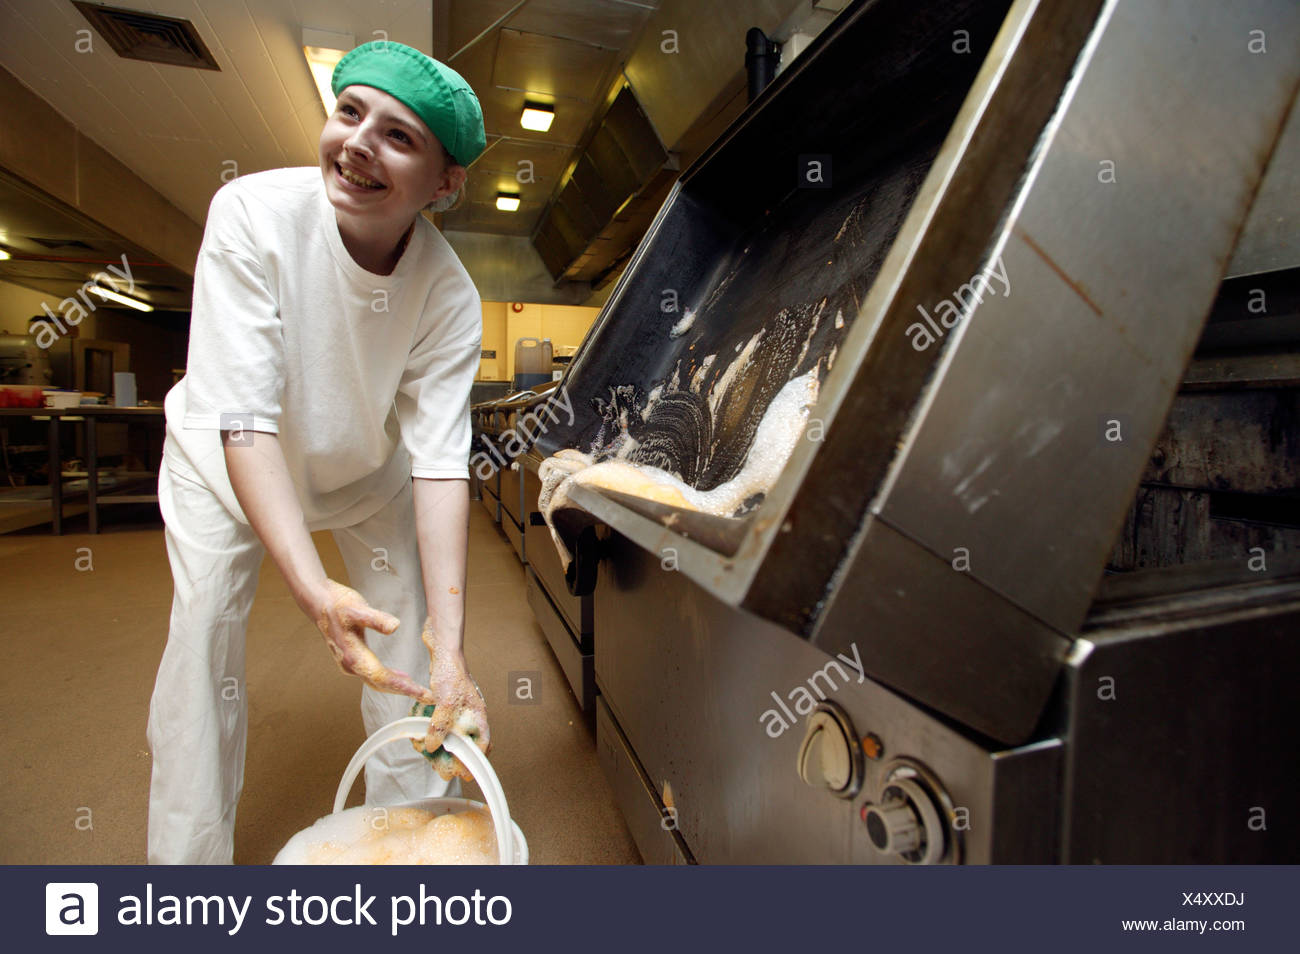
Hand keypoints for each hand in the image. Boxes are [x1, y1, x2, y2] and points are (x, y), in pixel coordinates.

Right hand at [311, 579, 435, 703]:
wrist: (318, 602)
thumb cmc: (338, 604)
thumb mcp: (358, 608)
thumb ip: (376, 619)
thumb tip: (395, 626)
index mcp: (353, 656)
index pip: (383, 677)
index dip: (404, 687)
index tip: (423, 693)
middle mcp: (350, 665)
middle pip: (381, 684)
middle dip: (406, 691)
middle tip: (429, 698)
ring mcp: (349, 664)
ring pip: (377, 681)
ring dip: (398, 687)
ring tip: (419, 691)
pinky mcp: (352, 659)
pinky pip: (373, 675)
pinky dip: (389, 679)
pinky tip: (401, 677)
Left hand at [413, 622, 490, 780]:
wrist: (442, 646)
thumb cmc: (451, 671)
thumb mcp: (445, 703)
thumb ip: (440, 726)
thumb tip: (433, 746)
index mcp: (478, 714)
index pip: (482, 744)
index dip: (475, 761)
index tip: (465, 774)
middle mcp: (469, 712)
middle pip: (466, 742)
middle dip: (454, 756)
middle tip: (442, 769)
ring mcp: (457, 706)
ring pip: (451, 732)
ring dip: (440, 744)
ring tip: (427, 752)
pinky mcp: (444, 700)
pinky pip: (439, 721)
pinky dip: (431, 729)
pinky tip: (420, 732)